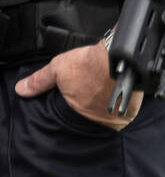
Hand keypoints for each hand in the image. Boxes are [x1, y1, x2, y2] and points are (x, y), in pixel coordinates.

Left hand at [15, 42, 142, 129]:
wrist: (122, 57)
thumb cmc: (91, 64)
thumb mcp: (59, 68)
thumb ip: (40, 80)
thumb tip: (21, 90)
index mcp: (78, 112)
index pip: (74, 118)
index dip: (75, 108)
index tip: (77, 100)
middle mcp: (97, 119)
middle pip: (91, 117)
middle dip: (90, 109)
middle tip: (91, 95)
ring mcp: (115, 117)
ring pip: (108, 116)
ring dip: (106, 108)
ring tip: (105, 94)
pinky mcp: (131, 112)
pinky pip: (124, 112)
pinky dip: (120, 105)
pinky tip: (118, 94)